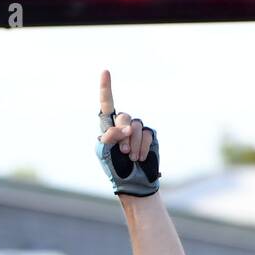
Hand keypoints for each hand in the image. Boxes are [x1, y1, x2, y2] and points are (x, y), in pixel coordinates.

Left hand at [96, 69, 159, 196]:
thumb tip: (126, 127)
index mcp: (108, 127)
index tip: (105, 71)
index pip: (107, 104)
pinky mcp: (150, 137)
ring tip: (131, 158)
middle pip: (124, 117)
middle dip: (123, 134)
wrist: (132, 183)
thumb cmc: (115, 169)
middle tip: (122, 151)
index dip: (106, 88)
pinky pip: (147, 135)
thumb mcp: (105, 153)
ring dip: (133, 144)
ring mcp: (137, 130)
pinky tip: (140, 159)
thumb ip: (110, 137)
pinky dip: (142, 148)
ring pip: (137, 126)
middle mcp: (123, 125)